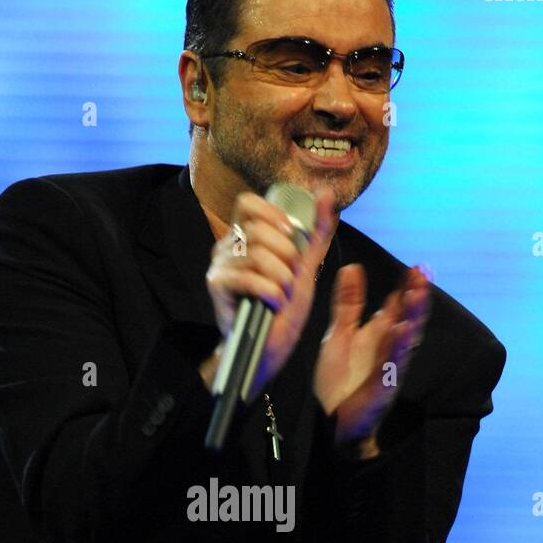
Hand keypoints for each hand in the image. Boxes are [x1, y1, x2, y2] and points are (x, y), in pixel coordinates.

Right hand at [204, 187, 335, 401]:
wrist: (267, 348)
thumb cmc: (282, 309)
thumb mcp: (304, 267)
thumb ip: (315, 232)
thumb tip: (325, 193)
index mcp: (245, 237)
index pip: (248, 204)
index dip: (272, 215)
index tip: (291, 236)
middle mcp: (227, 247)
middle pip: (259, 230)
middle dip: (287, 256)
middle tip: (290, 279)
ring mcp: (220, 265)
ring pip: (257, 254)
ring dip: (281, 279)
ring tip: (282, 296)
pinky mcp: (216, 286)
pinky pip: (248, 278)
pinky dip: (270, 292)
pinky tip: (274, 303)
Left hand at [313, 262, 430, 445]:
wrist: (332, 420)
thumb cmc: (339, 380)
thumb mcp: (339, 334)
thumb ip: (348, 303)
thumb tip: (353, 267)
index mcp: (378, 334)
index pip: (397, 305)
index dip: (407, 287)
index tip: (418, 267)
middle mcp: (387, 348)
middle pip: (407, 318)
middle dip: (416, 297)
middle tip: (423, 275)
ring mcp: (388, 367)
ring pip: (406, 339)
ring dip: (412, 317)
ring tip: (416, 295)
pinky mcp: (382, 385)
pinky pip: (393, 364)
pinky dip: (398, 347)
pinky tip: (402, 330)